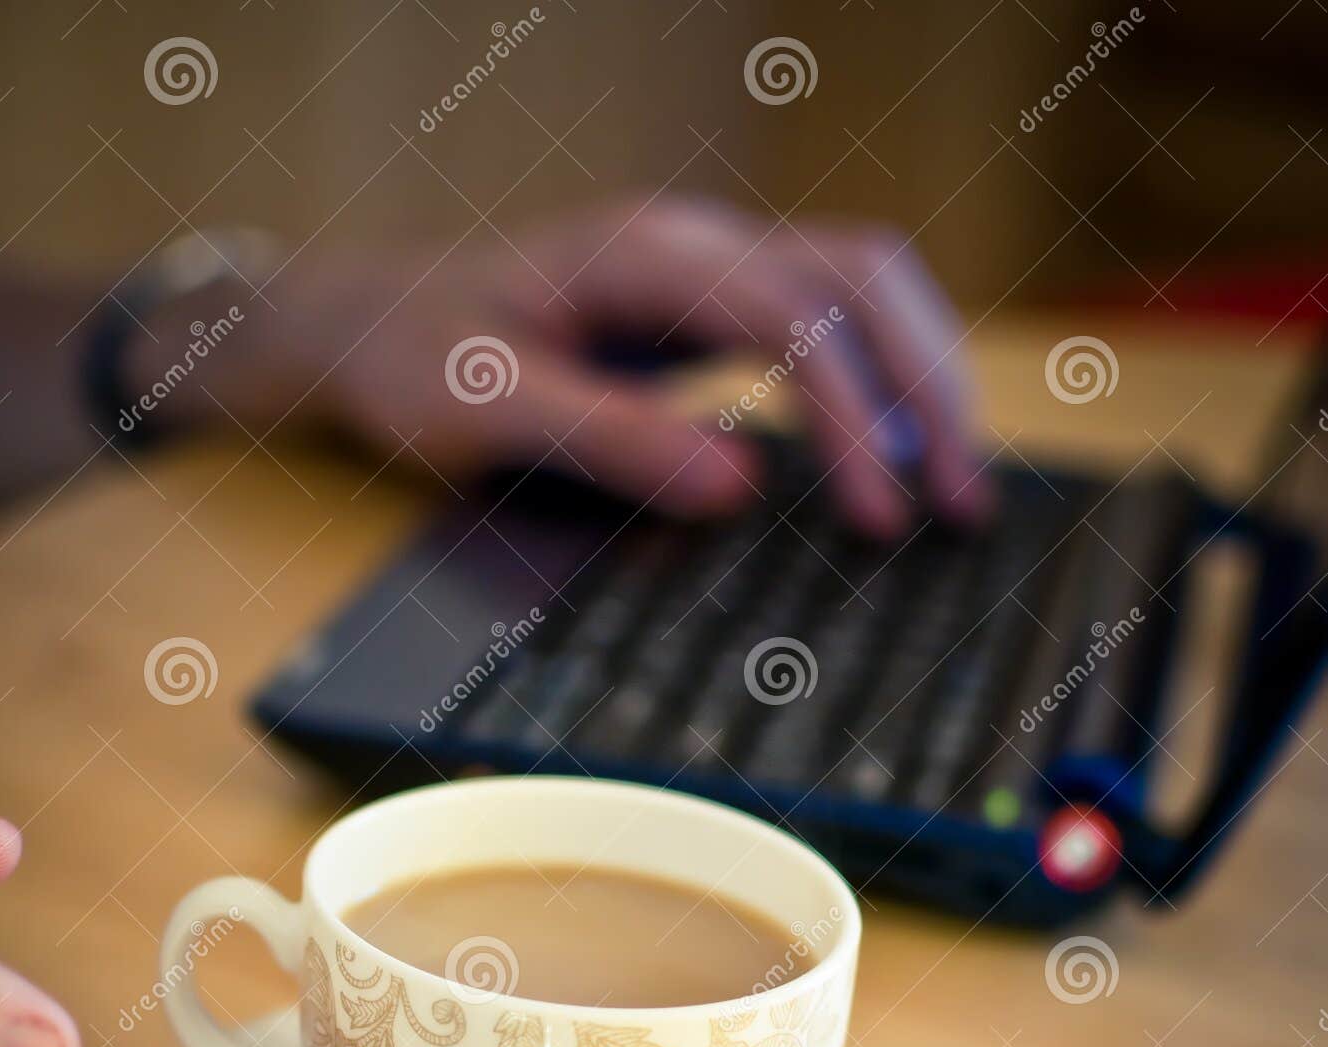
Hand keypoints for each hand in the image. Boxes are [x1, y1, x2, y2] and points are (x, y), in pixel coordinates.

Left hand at [220, 197, 985, 533]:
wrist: (368, 323)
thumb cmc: (415, 360)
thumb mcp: (489, 408)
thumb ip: (608, 440)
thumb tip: (737, 488)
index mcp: (645, 255)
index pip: (794, 316)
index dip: (852, 417)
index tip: (879, 519)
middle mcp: (693, 243)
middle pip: (861, 277)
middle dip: (925, 387)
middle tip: (963, 503)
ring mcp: (706, 267)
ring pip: (860, 285)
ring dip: (920, 376)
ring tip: (956, 482)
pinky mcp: (707, 306)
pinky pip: (827, 318)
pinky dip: (880, 377)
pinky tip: (895, 447)